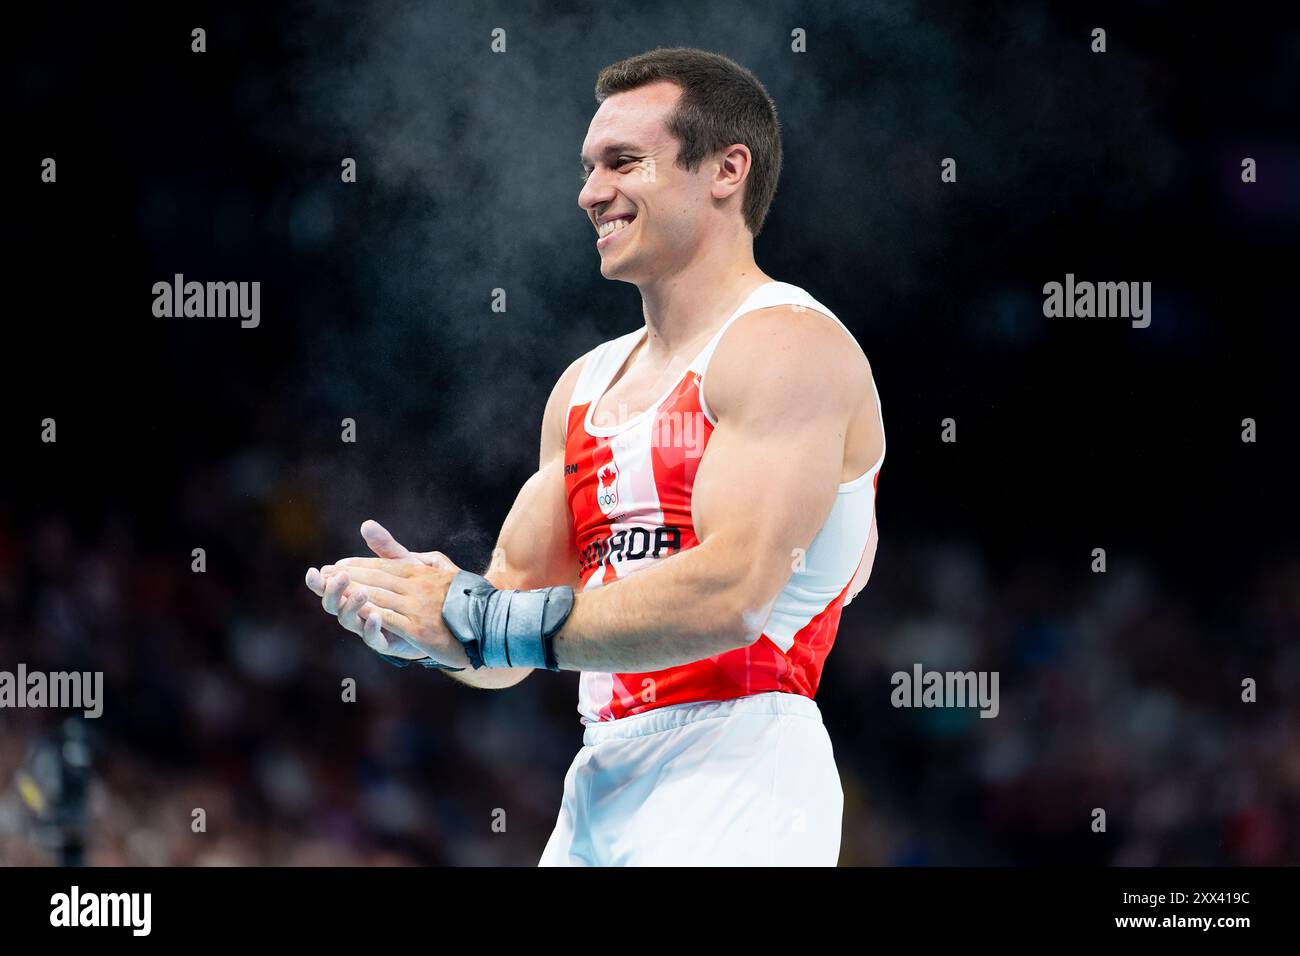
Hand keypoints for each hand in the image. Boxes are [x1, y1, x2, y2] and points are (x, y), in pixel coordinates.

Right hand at [305, 520, 452, 661]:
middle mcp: (358, 611)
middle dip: (332, 591)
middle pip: (334, 605)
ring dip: (351, 605)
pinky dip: (371, 626)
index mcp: (357, 592)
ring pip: (349, 621)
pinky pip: (373, 638)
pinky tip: (375, 615)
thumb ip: (385, 548)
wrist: (442, 618)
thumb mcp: (403, 565)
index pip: (332, 586)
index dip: (321, 581)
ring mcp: (370, 628)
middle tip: (338, 576)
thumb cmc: (416, 590)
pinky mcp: (387, 643)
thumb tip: (366, 524)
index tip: (316, 571)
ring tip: (359, 591)